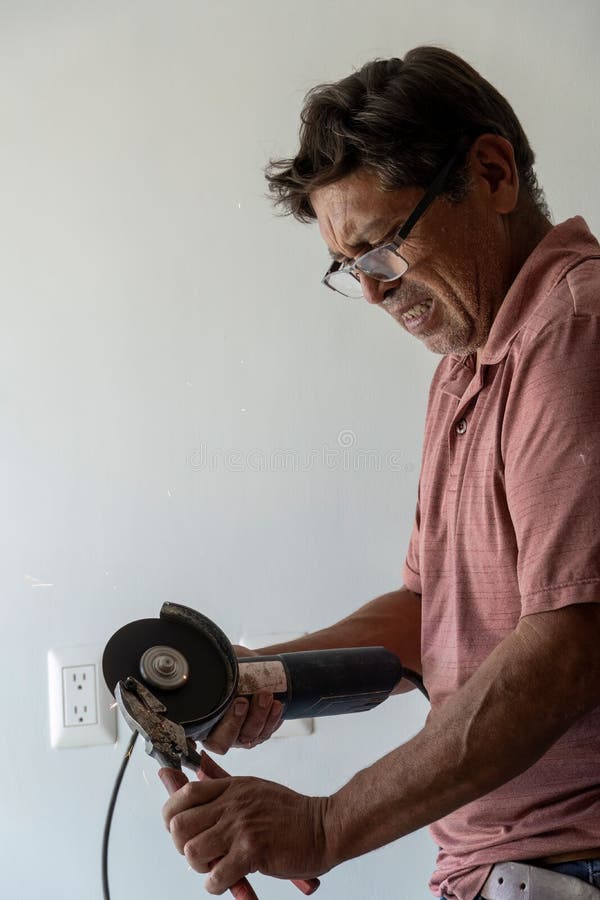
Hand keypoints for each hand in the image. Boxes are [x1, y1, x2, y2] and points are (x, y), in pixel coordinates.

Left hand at [161, 772, 331, 893]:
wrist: (324, 827)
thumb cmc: (290, 813)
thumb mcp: (253, 788)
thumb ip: (223, 784)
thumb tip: (194, 769)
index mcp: (232, 787)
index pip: (184, 793)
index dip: (171, 814)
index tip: (176, 827)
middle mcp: (233, 804)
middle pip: (179, 825)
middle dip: (181, 845)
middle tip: (199, 852)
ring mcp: (241, 827)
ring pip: (192, 853)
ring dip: (199, 867)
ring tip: (215, 866)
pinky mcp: (253, 851)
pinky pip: (216, 877)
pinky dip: (216, 885)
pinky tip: (228, 880)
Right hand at [202, 646, 283, 754]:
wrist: (245, 665)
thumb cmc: (227, 667)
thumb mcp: (216, 667)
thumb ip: (212, 672)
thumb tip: (211, 668)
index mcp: (205, 723)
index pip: (212, 738)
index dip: (224, 727)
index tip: (236, 703)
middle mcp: (222, 734)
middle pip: (232, 740)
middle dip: (239, 721)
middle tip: (244, 701)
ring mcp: (242, 734)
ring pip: (252, 735)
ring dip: (261, 716)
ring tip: (266, 695)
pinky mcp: (259, 731)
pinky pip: (267, 731)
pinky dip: (274, 719)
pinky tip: (277, 705)